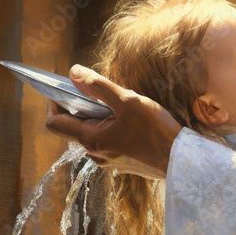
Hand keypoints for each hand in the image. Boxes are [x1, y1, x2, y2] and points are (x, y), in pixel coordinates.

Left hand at [44, 65, 181, 178]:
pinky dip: (110, 127)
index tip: (65, 87)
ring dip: (98, 117)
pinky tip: (131, 121)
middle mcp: (94, 153)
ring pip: (91, 133)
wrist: (181, 159)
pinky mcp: (120, 162)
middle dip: (80, 106)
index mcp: (90, 139)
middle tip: (97, 91)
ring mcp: (107, 160)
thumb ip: (98, 86)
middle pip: (73, 127)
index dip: (55, 102)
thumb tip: (73, 72)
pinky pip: (106, 141)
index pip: (55, 122)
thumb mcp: (128, 101)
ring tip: (120, 106)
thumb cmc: (156, 130)